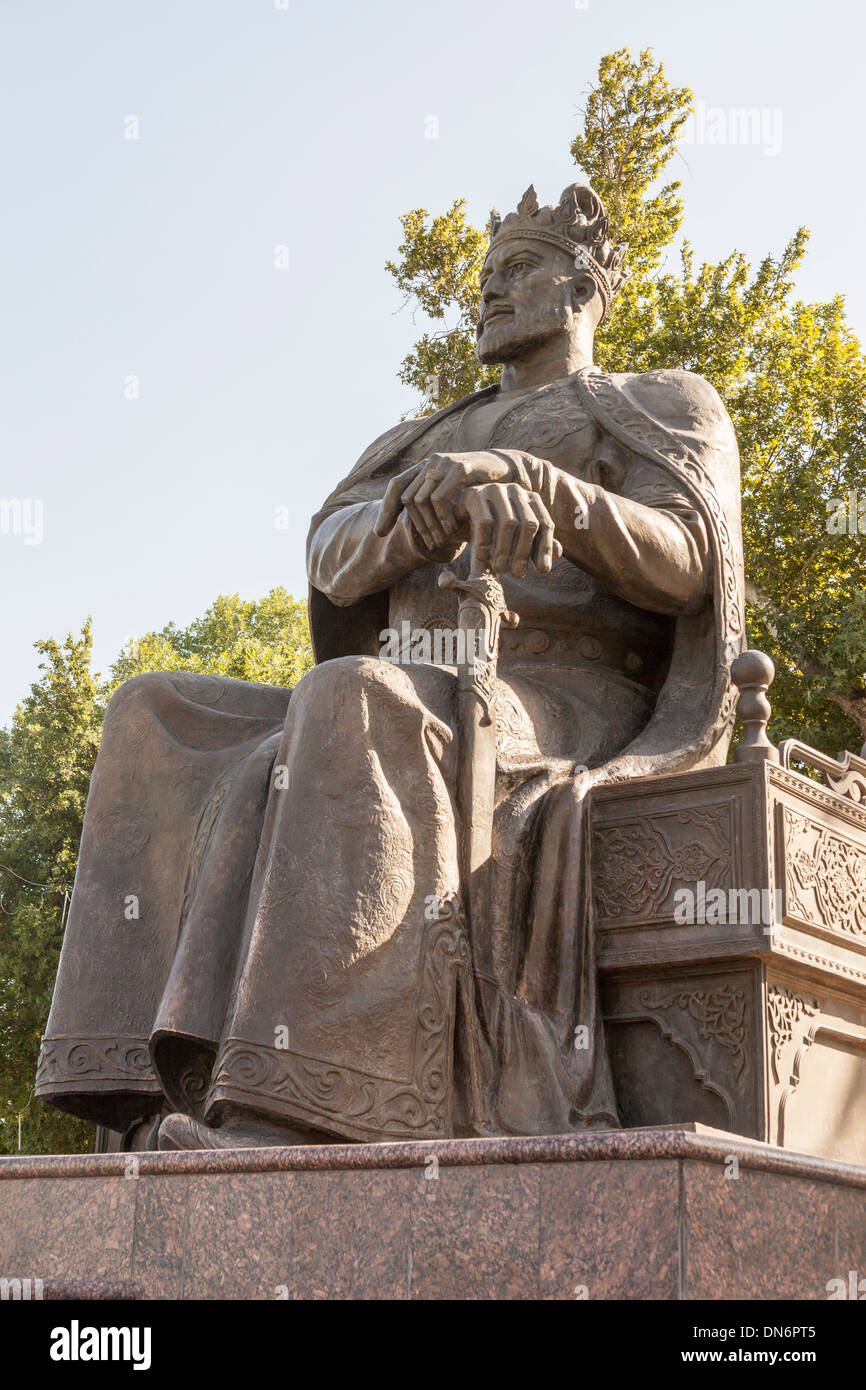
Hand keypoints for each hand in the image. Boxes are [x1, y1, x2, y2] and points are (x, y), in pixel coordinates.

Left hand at [375, 452, 517, 548]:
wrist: (510, 470)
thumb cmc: (478, 488)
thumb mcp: (451, 495)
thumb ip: (431, 503)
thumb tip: (402, 523)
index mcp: (425, 467)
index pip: (396, 487)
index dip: (386, 511)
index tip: (380, 534)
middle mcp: (431, 462)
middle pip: (407, 498)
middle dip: (416, 525)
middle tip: (430, 544)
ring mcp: (445, 463)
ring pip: (421, 500)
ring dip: (429, 525)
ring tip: (441, 540)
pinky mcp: (460, 468)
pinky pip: (439, 498)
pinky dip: (442, 518)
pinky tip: (452, 530)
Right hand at [457, 483, 560, 577]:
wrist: (462, 511)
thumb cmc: (494, 528)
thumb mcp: (516, 536)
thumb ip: (537, 543)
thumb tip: (559, 552)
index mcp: (532, 499)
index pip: (546, 524)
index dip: (546, 548)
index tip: (543, 570)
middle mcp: (517, 491)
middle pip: (528, 524)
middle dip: (524, 552)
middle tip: (517, 575)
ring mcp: (496, 490)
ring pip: (508, 523)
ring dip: (504, 550)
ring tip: (500, 570)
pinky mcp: (476, 495)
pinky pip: (485, 522)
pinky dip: (486, 542)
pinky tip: (483, 557)